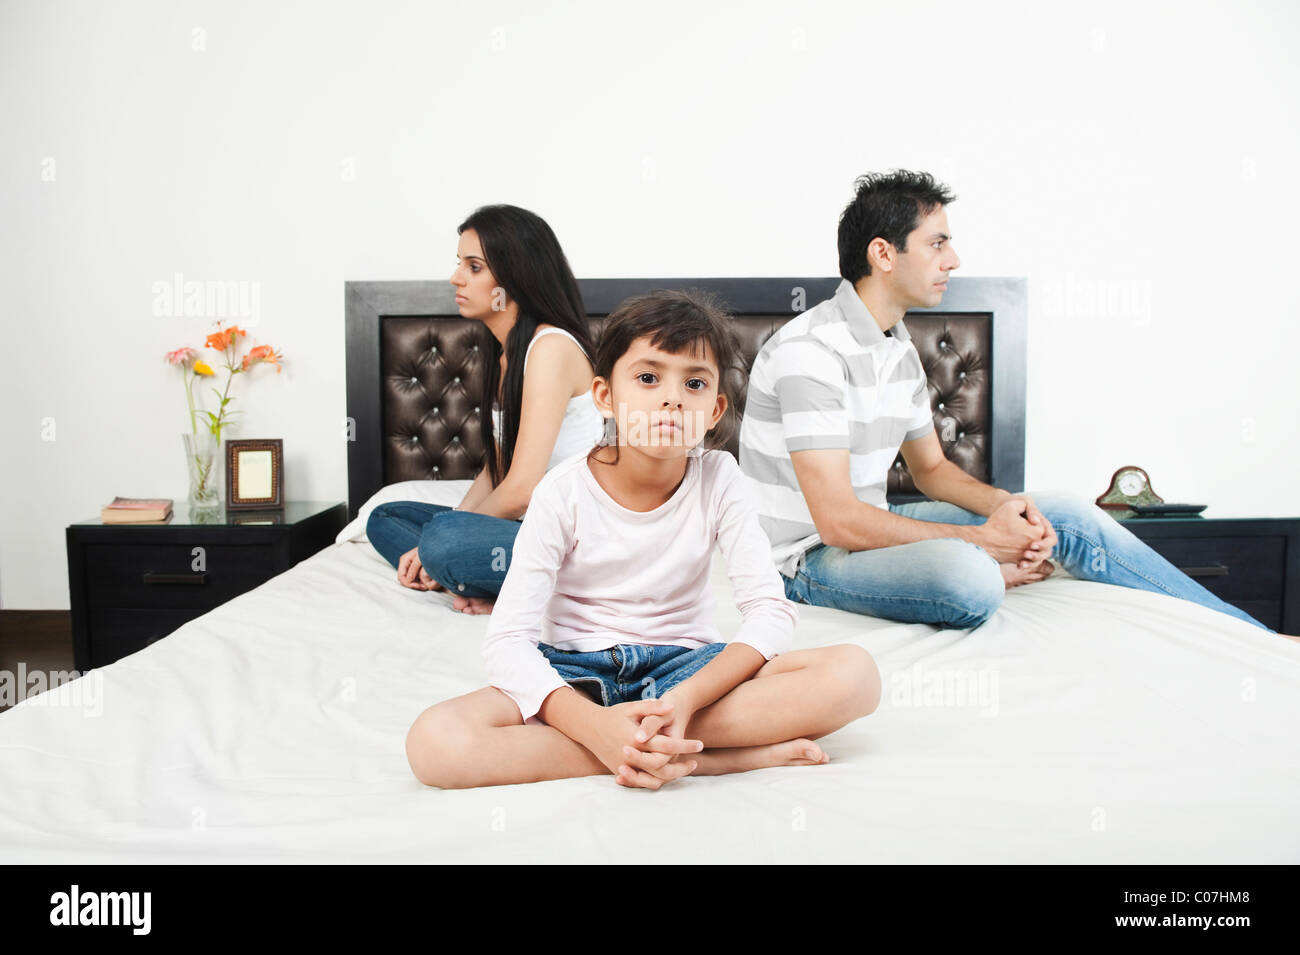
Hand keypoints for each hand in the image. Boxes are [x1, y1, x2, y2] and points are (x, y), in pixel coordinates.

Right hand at [396, 547, 443, 591]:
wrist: (437, 546)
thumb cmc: (429, 549)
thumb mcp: (421, 558)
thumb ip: (413, 568)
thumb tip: (408, 580)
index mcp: (405, 560)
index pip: (401, 576)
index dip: (408, 583)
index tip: (418, 586)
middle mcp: (406, 564)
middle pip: (405, 580)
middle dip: (413, 584)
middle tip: (423, 586)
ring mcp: (411, 567)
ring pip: (410, 580)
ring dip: (417, 584)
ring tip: (426, 585)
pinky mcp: (417, 570)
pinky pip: (415, 579)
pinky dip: (420, 582)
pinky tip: (427, 582)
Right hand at [584, 699, 702, 789]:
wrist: (589, 728)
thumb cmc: (614, 715)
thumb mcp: (632, 707)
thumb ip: (652, 707)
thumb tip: (671, 707)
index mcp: (637, 739)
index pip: (667, 745)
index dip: (685, 745)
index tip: (700, 744)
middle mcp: (631, 756)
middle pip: (663, 768)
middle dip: (681, 767)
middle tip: (695, 762)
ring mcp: (625, 767)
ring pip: (653, 780)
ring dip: (671, 777)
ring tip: (684, 770)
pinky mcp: (620, 772)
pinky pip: (642, 783)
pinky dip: (656, 781)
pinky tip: (667, 775)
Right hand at [977, 498, 1046, 563]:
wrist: (983, 542)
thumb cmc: (996, 525)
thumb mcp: (1010, 506)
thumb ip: (1024, 505)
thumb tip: (1033, 515)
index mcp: (1037, 531)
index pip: (1040, 524)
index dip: (1030, 520)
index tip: (1020, 519)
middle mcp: (1035, 545)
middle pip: (1038, 536)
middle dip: (1028, 530)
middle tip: (1016, 527)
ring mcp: (1027, 554)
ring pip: (1033, 548)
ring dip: (1026, 542)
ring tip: (1014, 537)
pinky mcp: (1020, 561)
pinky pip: (1026, 557)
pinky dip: (1020, 552)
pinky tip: (1012, 545)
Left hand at [1015, 496, 1057, 568]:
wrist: (996, 511)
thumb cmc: (1010, 505)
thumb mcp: (1021, 502)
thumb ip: (1031, 510)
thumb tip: (1036, 522)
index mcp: (1042, 527)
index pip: (1051, 538)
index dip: (1045, 543)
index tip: (1033, 544)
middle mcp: (1039, 537)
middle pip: (1047, 552)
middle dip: (1038, 555)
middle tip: (1026, 553)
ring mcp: (1031, 545)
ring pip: (1039, 559)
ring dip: (1032, 562)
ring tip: (1022, 561)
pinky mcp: (1023, 551)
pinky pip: (1029, 562)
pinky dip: (1025, 565)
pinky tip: (1018, 565)